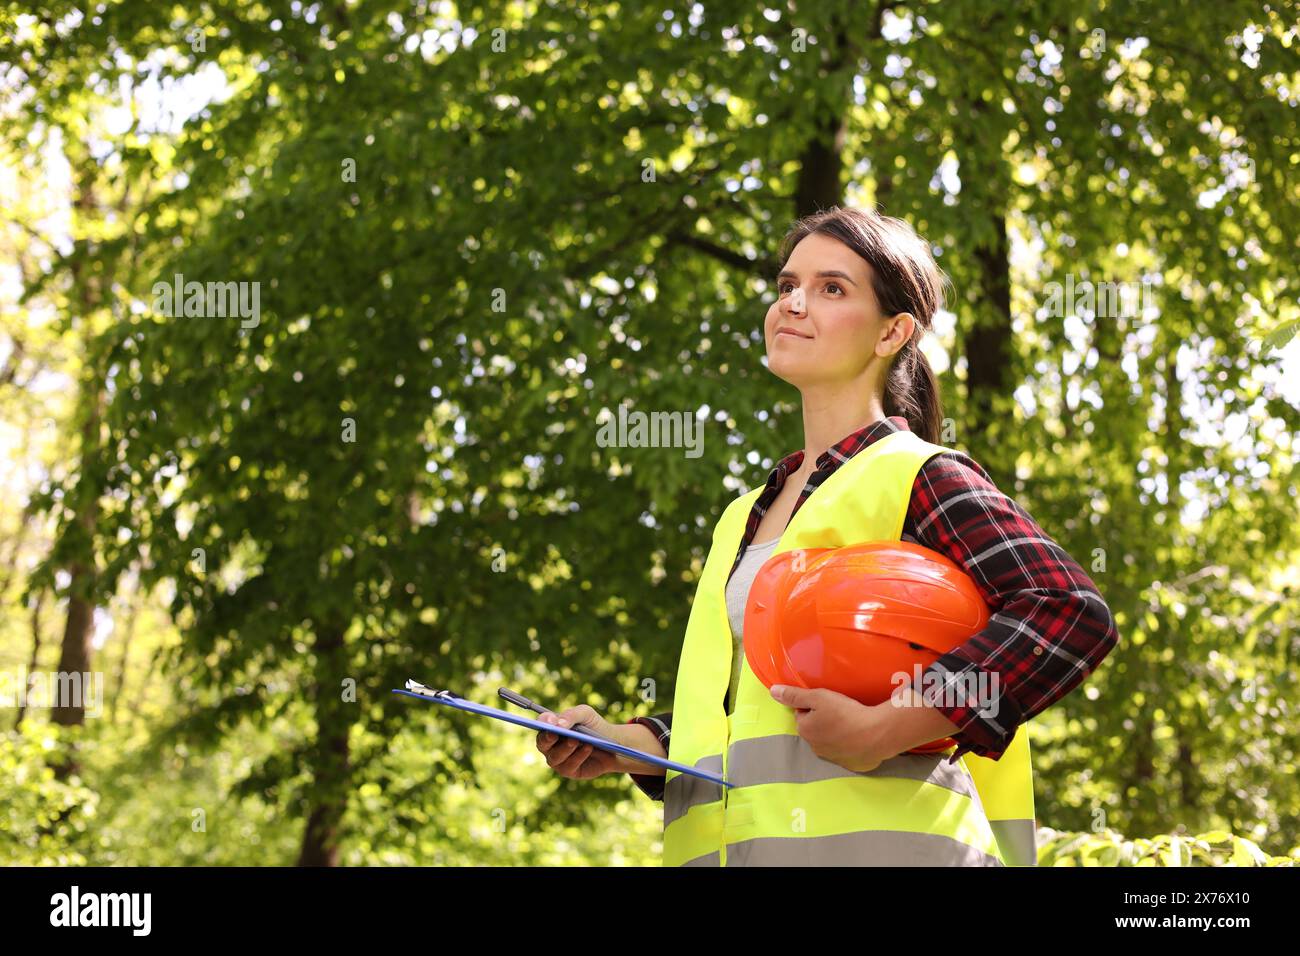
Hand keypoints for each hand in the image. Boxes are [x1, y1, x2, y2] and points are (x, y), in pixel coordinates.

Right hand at [534, 705, 621, 780]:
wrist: (612, 742)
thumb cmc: (594, 725)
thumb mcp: (586, 714)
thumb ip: (571, 715)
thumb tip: (559, 724)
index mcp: (552, 727)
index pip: (541, 723)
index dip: (544, 722)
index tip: (551, 721)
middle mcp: (551, 744)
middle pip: (542, 743)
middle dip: (547, 738)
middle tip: (554, 734)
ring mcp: (558, 759)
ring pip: (555, 757)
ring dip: (565, 748)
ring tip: (575, 740)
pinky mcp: (568, 771)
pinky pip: (569, 766)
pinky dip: (578, 756)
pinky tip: (588, 747)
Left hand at [769, 684, 892, 772]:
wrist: (877, 734)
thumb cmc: (845, 713)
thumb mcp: (818, 697)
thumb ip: (794, 695)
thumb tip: (773, 691)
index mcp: (805, 730)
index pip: (802, 714)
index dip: (813, 706)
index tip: (828, 702)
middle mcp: (815, 748)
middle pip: (815, 729)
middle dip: (823, 720)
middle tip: (840, 710)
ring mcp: (833, 758)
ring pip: (829, 741)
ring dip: (836, 733)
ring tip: (851, 722)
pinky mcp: (851, 764)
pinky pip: (846, 751)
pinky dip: (850, 744)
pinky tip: (859, 735)